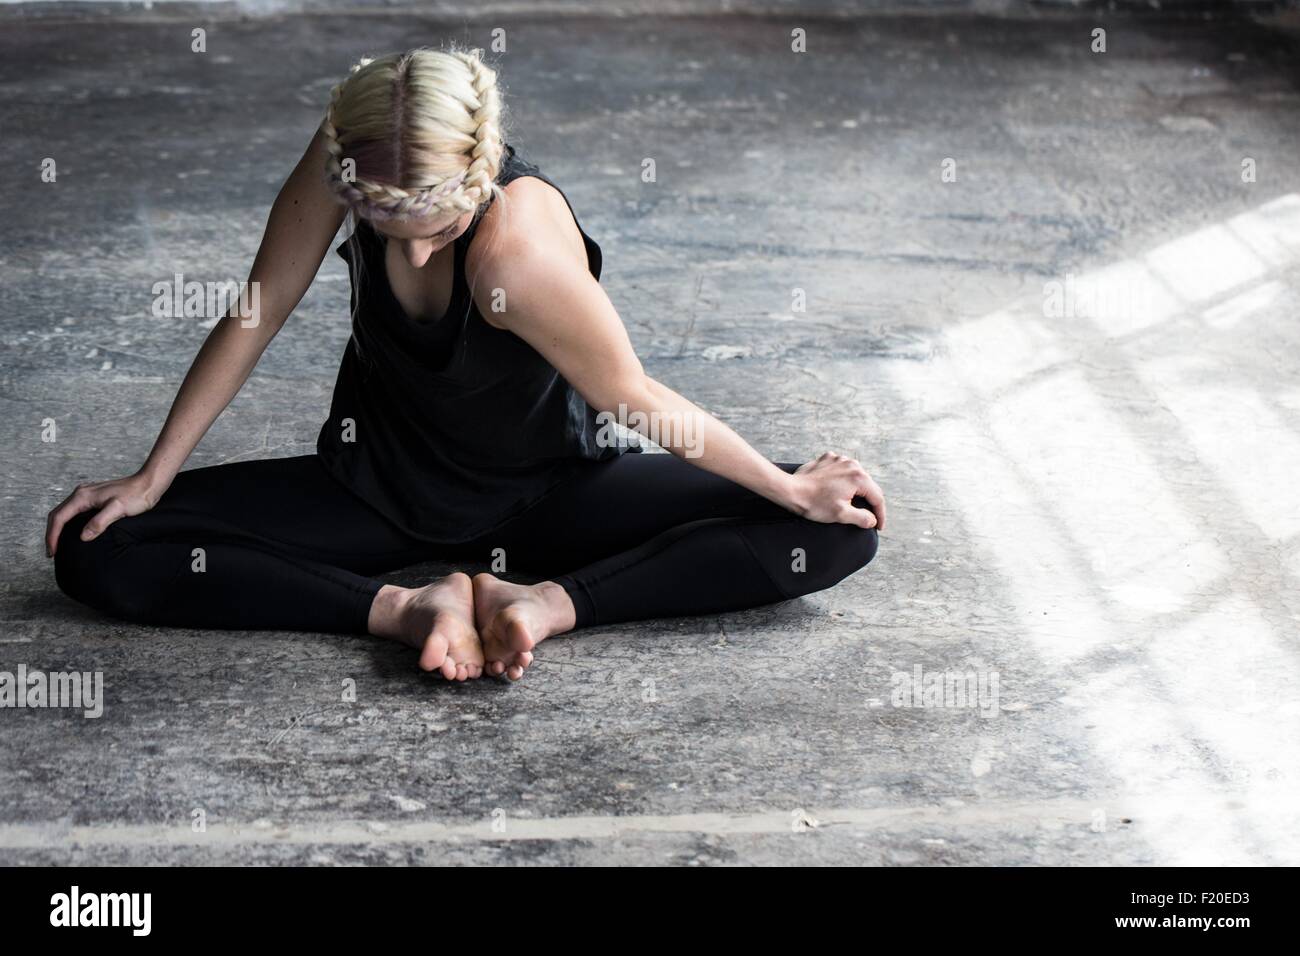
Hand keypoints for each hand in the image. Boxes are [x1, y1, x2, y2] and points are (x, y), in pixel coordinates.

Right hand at [46, 472, 166, 556]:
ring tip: (58, 545)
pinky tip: (72, 533)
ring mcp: (87, 495)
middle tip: (52, 552)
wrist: (149, 484)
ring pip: (65, 513)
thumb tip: (83, 536)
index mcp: (83, 496)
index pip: (59, 518)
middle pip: (57, 514)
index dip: (53, 536)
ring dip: (58, 528)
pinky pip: (74, 512)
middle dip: (52, 533)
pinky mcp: (94, 498)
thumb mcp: (118, 510)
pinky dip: (68, 523)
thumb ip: (100, 522)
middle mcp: (81, 493)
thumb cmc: (137, 495)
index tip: (53, 551)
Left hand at [789, 452, 886, 530]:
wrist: (791, 491)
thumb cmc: (815, 503)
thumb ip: (862, 518)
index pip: (877, 498)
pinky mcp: (828, 459)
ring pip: (855, 476)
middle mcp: (852, 464)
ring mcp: (839, 459)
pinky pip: (841, 470)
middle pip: (868, 486)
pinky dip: (843, 479)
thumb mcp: (841, 515)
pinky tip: (837, 488)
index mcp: (858, 477)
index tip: (879, 527)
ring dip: (857, 489)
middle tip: (869, 517)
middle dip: (869, 502)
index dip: (880, 514)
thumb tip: (872, 520)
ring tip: (854, 502)